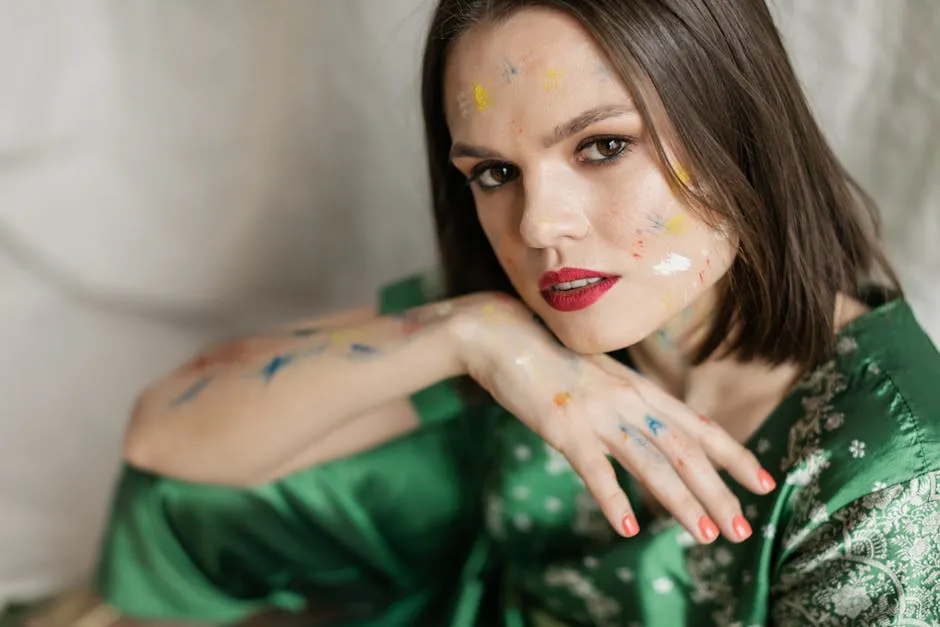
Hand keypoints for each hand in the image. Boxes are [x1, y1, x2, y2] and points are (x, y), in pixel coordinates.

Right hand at [449, 293, 775, 543]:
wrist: (502, 336)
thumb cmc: (549, 358)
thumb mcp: (600, 378)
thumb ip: (627, 403)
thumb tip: (652, 431)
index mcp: (639, 389)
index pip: (698, 427)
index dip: (734, 456)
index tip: (765, 482)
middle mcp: (628, 400)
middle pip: (684, 451)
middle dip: (717, 492)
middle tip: (741, 530)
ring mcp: (597, 413)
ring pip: (651, 463)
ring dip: (681, 502)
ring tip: (705, 536)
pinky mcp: (563, 426)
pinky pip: (594, 469)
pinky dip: (613, 498)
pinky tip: (628, 527)